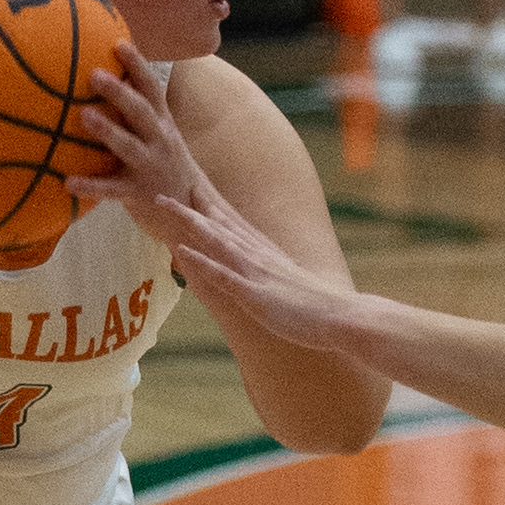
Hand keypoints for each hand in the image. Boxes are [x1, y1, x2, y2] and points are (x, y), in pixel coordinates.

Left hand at [64, 43, 227, 244]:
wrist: (190, 207)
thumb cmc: (162, 160)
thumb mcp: (158, 131)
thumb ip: (136, 108)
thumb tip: (103, 72)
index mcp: (162, 122)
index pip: (151, 88)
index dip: (137, 65)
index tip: (119, 42)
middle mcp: (160, 140)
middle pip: (140, 112)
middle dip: (119, 92)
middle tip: (93, 74)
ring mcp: (151, 167)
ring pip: (129, 146)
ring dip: (108, 131)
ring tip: (84, 116)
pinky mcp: (139, 193)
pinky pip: (112, 189)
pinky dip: (91, 186)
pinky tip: (68, 182)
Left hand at [157, 191, 356, 351]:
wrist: (344, 317)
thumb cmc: (317, 305)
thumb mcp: (286, 282)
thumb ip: (266, 273)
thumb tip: (256, 270)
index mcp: (264, 252)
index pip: (230, 222)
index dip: (206, 204)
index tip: (185, 187)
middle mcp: (257, 255)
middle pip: (218, 223)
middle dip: (189, 206)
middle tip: (160, 190)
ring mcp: (256, 273)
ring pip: (216, 240)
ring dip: (189, 222)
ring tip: (165, 205)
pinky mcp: (256, 295)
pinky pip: (223, 276)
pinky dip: (201, 262)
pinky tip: (182, 251)